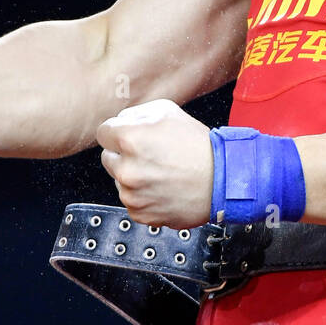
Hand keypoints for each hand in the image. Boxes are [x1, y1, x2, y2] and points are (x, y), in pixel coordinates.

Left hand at [97, 99, 213, 228]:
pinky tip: (163, 188)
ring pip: (120, 180)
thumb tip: (119, 122)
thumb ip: (135, 114)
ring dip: (134, 176)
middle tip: (152, 156)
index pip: (103, 133)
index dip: (118, 133)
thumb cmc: (198, 146)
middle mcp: (126, 168)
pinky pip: (132, 201)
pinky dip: (144, 196)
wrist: (222, 180)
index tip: (129, 137)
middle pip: (108, 157)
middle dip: (124, 155)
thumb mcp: (168, 111)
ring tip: (162, 173)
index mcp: (129, 139)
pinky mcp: (139, 213)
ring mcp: (131, 194)